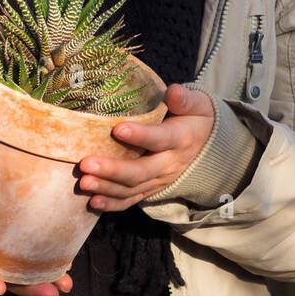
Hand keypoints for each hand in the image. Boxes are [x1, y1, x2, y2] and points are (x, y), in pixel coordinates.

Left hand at [76, 82, 215, 211]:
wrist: (210, 148)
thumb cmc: (197, 119)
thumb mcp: (199, 105)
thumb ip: (185, 98)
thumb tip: (173, 91)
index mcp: (181, 139)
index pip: (160, 139)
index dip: (140, 136)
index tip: (117, 129)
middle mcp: (169, 164)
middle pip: (140, 171)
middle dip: (112, 170)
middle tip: (86, 164)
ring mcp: (159, 180)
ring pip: (132, 189)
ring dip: (106, 188)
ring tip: (83, 183)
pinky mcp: (150, 189)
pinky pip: (131, 200)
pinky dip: (112, 204)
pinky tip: (92, 203)